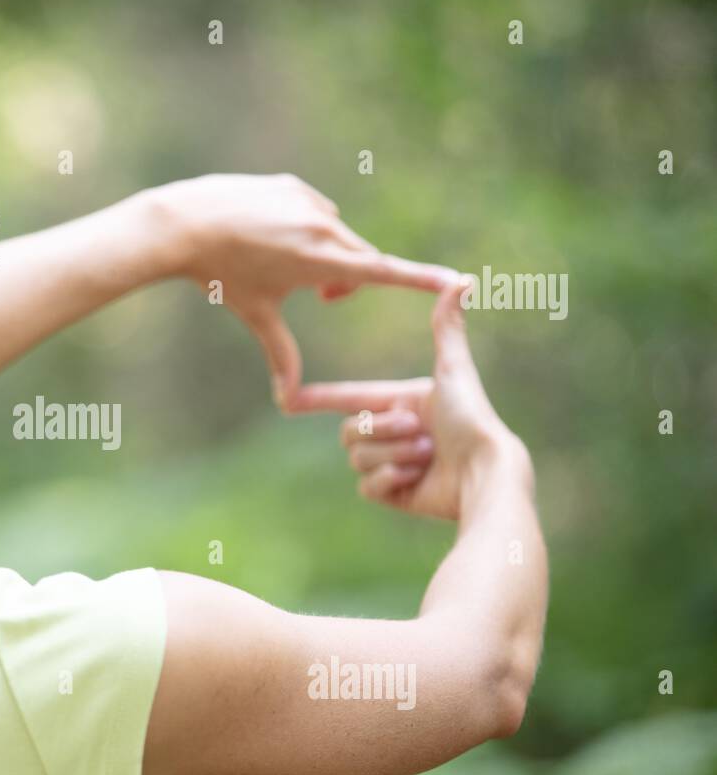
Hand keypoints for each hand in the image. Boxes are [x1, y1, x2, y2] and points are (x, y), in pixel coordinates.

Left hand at [160, 173, 459, 410]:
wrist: (184, 224)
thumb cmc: (221, 275)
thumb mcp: (257, 315)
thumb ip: (281, 355)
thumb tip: (288, 402)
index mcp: (321, 261)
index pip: (382, 274)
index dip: (421, 280)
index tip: (456, 281)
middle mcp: (323, 226)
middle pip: (358, 261)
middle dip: (345, 282)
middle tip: (318, 298)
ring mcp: (308, 202)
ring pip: (335, 235)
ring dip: (325, 254)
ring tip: (282, 263)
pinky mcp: (293, 186)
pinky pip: (313, 211)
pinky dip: (303, 228)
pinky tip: (267, 234)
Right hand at [289, 281, 531, 519]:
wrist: (485, 473)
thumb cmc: (474, 420)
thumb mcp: (453, 370)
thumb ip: (447, 327)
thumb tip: (461, 279)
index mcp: (402, 403)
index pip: (349, 397)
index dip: (319, 399)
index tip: (289, 400)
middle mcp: (395, 433)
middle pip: (349, 431)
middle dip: (382, 429)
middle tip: (419, 431)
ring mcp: (392, 466)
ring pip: (358, 459)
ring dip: (394, 454)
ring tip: (427, 454)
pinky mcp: (394, 495)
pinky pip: (366, 487)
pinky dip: (390, 480)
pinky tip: (417, 479)